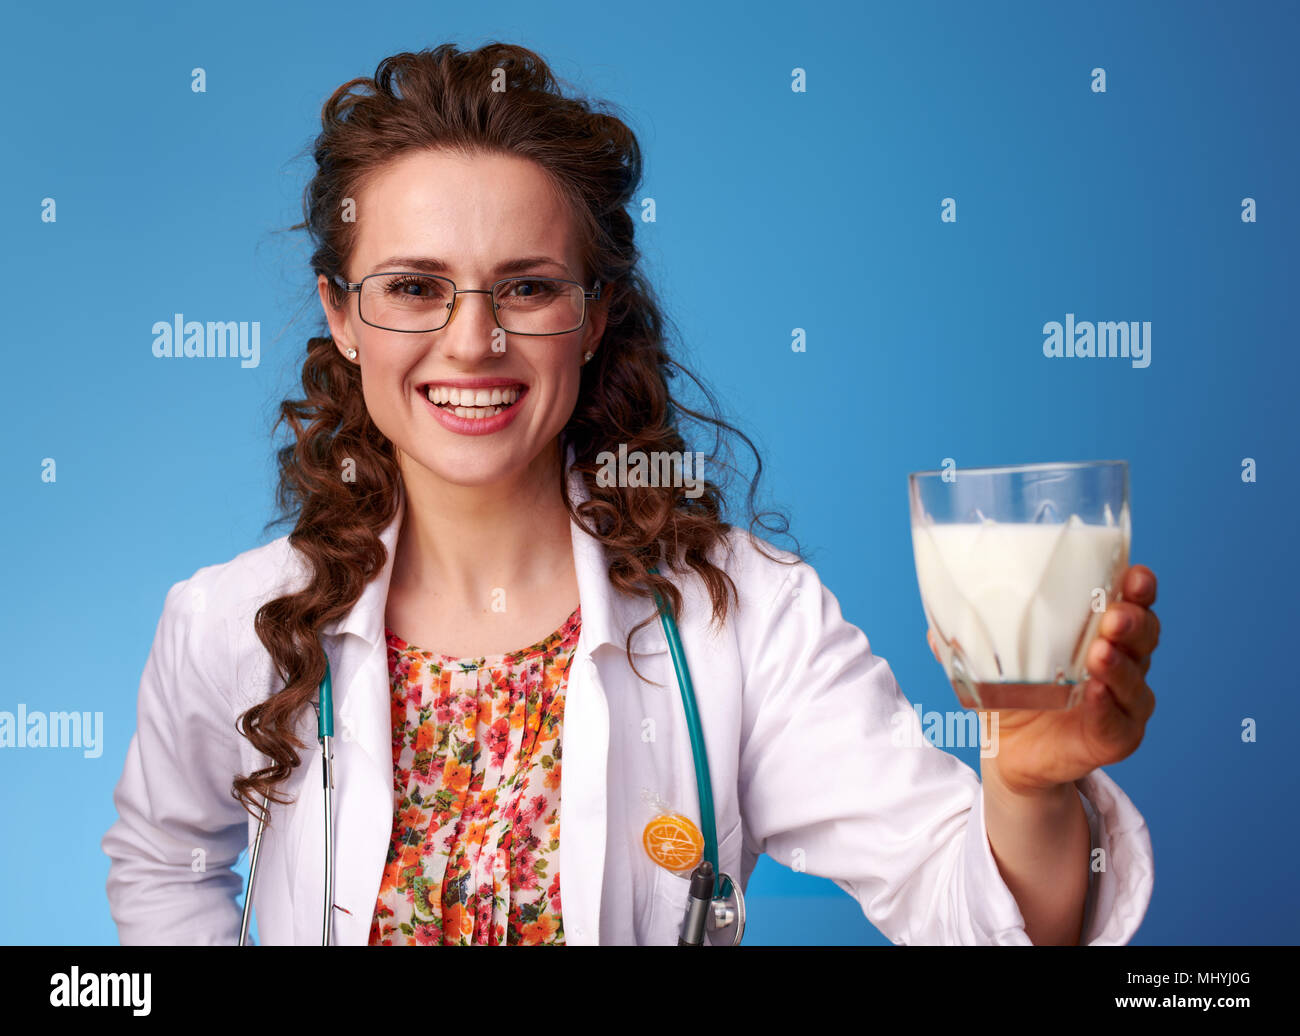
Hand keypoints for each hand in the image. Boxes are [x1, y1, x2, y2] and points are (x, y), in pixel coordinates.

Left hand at [926, 564, 1159, 796]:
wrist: (1007, 752)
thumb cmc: (1008, 692)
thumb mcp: (985, 658)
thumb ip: (964, 637)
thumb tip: (935, 626)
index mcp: (1096, 629)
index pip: (1129, 600)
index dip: (1138, 586)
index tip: (1135, 575)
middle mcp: (1121, 660)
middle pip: (1144, 634)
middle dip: (1133, 621)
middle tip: (1113, 616)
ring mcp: (1123, 700)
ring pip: (1136, 677)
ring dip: (1121, 663)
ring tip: (1099, 653)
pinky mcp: (1115, 737)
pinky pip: (1119, 720)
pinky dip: (1109, 705)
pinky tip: (1098, 692)